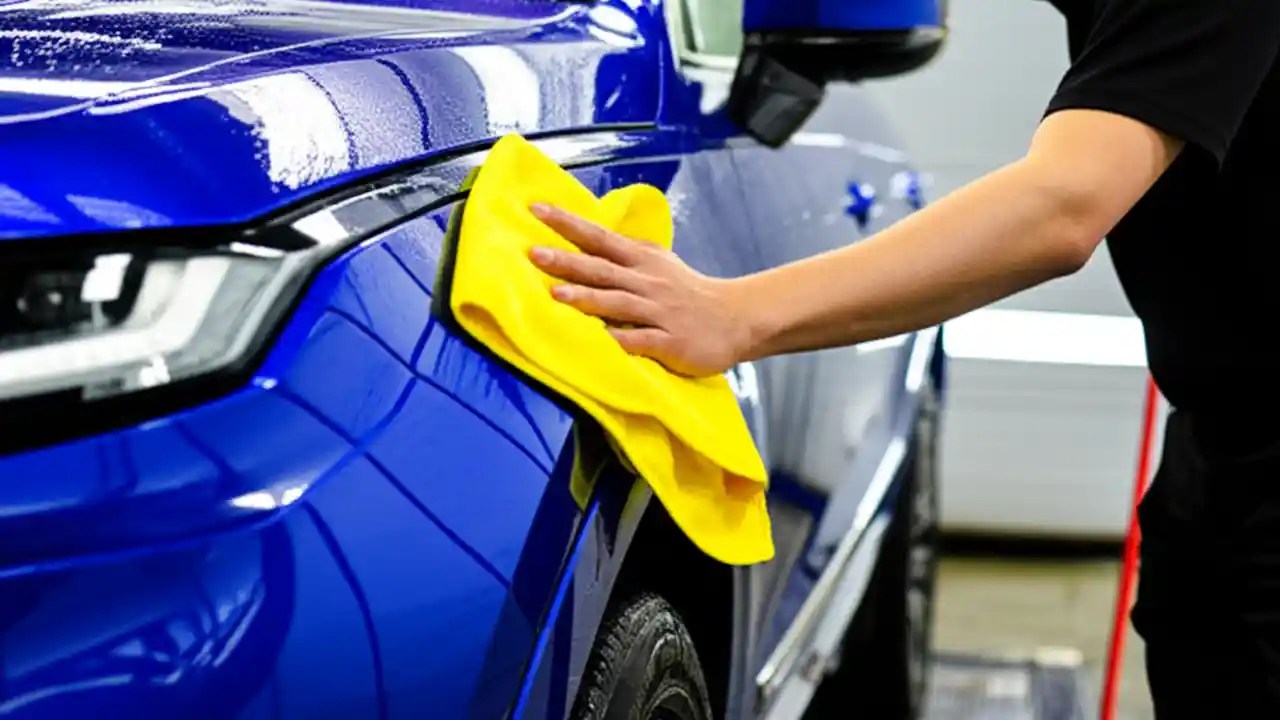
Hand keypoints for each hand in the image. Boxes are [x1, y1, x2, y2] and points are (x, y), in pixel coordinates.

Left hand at [528, 203, 752, 376]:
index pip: (599, 236)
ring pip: (617, 301)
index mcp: (641, 259)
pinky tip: (595, 341)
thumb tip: (586, 241)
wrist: (735, 318)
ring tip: (555, 293)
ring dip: (586, 297)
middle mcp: (647, 281)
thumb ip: (624, 256)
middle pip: (602, 268)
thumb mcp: (658, 264)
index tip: (537, 209)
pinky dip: (617, 340)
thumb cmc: (689, 292)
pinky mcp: (669, 340)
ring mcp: (658, 311)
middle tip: (533, 253)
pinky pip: (639, 340)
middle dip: (567, 260)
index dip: (569, 223)